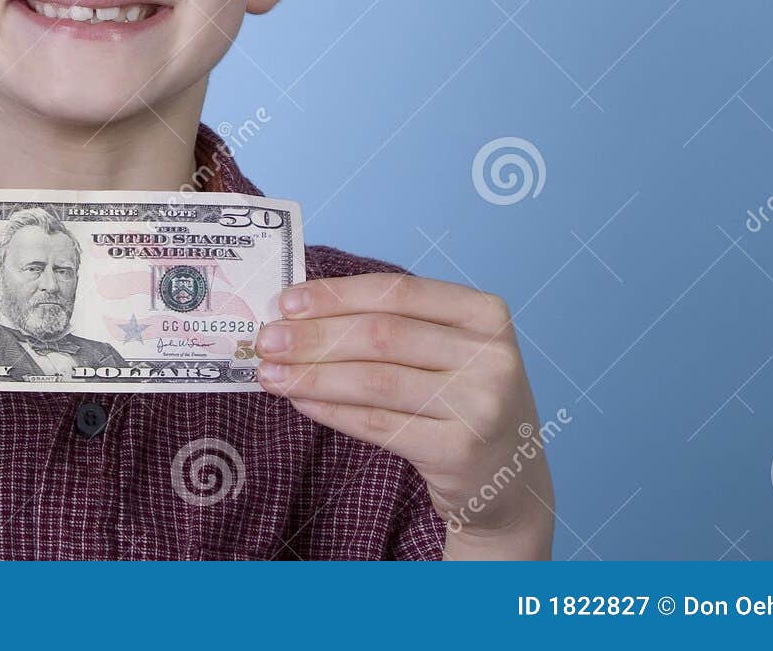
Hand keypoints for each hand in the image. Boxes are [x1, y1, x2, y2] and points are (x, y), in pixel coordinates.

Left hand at [255, 272, 553, 558]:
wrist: (507, 481)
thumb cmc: (460, 400)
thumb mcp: (445, 351)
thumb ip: (390, 325)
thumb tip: (297, 310)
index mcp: (486, 313)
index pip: (397, 292)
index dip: (336, 295)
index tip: (285, 301)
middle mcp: (491, 356)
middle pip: (381, 335)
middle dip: (314, 336)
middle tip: (266, 340)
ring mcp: (481, 406)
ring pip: (375, 381)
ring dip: (312, 376)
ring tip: (270, 374)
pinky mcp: (461, 452)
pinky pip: (378, 425)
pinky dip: (331, 411)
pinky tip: (300, 402)